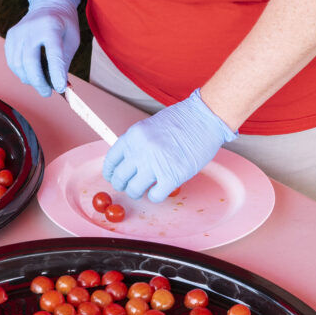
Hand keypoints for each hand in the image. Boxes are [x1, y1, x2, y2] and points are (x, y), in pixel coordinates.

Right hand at [4, 0, 79, 96]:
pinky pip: (12, 61)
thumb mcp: (72, 39)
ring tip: (40, 83)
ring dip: (29, 79)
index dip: (56, 73)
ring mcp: (18, 32)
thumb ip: (64, 60)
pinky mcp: (10, 36)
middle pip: (30, 61)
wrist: (49, 3)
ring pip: (18, 64)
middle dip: (38, 82)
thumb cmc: (63, 22)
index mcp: (50, 25)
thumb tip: (58, 84)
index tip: (60, 88)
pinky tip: (30, 74)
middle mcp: (31, 28)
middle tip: (47, 92)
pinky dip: (20, 72)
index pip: (53, 53)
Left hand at [103, 90, 236, 202]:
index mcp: (133, 136)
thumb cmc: (182, 120)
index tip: (113, 177)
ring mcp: (155, 164)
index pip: (112, 160)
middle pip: (120, 178)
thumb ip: (138, 143)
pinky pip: (155, 196)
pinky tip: (160, 190)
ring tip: (144, 190)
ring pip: (134, 190)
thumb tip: (130, 160)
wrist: (204, 118)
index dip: (111, 172)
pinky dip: (155, 196)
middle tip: (129, 187)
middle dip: (122, 185)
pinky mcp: (172, 176)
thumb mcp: (150, 126)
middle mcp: (140, 150)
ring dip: (137, 193)